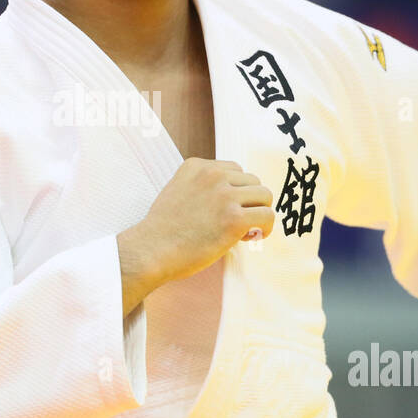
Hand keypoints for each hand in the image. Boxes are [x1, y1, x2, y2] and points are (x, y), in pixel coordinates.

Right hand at [131, 158, 274, 284]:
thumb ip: (202, 188)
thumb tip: (233, 198)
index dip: (235, 192)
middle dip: (249, 202)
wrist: (150, 251)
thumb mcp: (177, 192)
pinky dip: (265, 228)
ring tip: (243, 231)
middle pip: (253, 181)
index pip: (235, 170)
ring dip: (258, 213)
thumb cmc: (162, 231)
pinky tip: (251, 237)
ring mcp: (224, 195)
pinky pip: (267, 216)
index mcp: (196, 166)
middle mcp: (212, 175)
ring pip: (264, 196)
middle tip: (236, 223)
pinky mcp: (234, 219)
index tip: (226, 210)